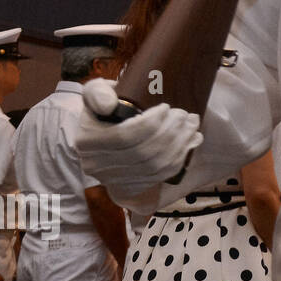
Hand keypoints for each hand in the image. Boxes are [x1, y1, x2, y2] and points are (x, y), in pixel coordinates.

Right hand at [77, 79, 202, 185]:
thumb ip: (98, 93)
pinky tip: (191, 141)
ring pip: (155, 165)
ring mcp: (114, 180)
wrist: (109, 135)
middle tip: (185, 115)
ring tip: (192, 125)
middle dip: (171, 132)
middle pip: (143, 152)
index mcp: (87, 141)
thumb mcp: (96, 93)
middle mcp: (97, 165)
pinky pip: (161, 175)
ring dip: (180, 144)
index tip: (166, 107)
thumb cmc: (107, 108)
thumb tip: (109, 105)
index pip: (124, 136)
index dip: (150, 123)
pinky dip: (181, 157)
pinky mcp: (132, 188)